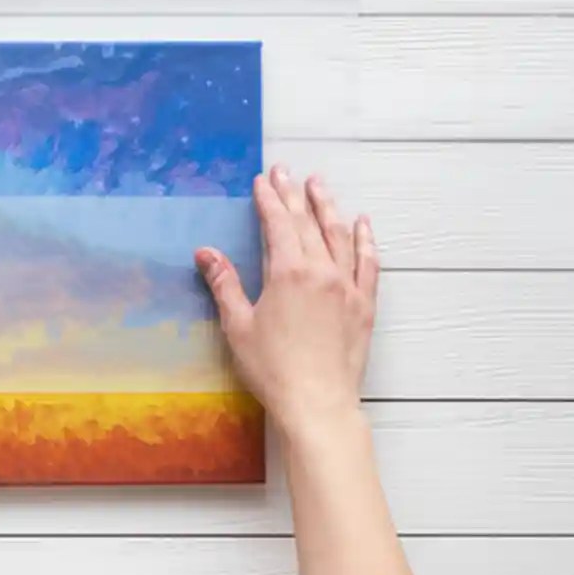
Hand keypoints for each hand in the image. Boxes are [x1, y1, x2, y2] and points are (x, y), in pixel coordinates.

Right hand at [195, 166, 378, 437]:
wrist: (318, 403)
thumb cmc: (272, 369)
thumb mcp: (238, 326)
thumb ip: (225, 284)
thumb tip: (205, 252)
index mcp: (288, 273)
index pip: (278, 224)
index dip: (269, 200)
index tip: (262, 180)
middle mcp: (321, 271)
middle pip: (307, 223)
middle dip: (294, 194)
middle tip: (286, 171)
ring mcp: (347, 286)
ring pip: (339, 235)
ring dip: (328, 207)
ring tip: (319, 184)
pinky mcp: (364, 305)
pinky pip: (368, 263)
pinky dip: (365, 240)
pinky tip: (362, 224)